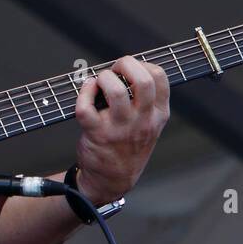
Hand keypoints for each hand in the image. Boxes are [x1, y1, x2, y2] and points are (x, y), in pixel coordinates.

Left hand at [72, 56, 169, 204]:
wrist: (113, 179)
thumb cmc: (128, 146)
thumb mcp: (148, 125)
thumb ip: (145, 101)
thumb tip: (124, 69)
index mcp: (158, 114)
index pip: (159, 77)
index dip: (142, 64)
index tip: (130, 69)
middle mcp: (142, 120)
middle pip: (142, 80)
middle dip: (125, 64)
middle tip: (114, 69)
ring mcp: (120, 128)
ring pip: (114, 91)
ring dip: (103, 78)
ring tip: (99, 82)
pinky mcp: (97, 134)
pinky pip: (86, 108)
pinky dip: (83, 93)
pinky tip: (86, 92)